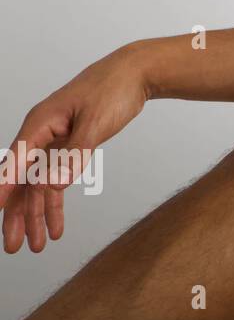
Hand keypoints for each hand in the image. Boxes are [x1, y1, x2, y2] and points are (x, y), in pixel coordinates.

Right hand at [0, 45, 150, 252]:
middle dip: (16, 214)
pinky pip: (55, 180)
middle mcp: (41, 135)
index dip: (5, 186)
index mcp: (40, 124)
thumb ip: (77, 154)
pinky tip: (56, 226)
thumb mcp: (96, 122)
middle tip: (13, 246)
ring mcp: (53, 142)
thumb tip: (54, 185)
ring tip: (36, 246)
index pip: (15, 160)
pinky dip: (55, 203)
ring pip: (37, 186)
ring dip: (36, 215)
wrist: (135, 73)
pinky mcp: (68, 147)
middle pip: (21, 180)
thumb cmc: (113, 89)